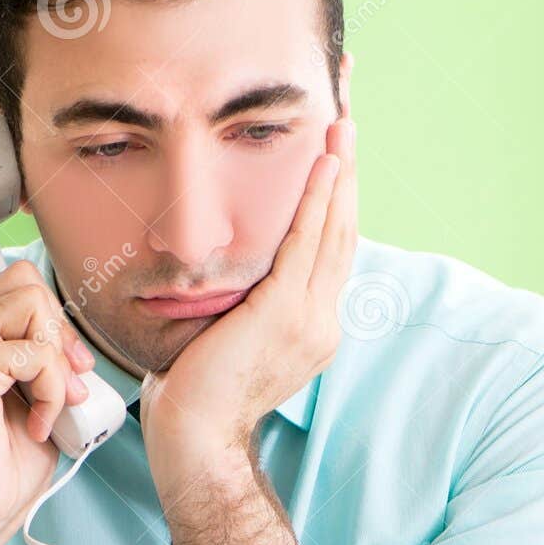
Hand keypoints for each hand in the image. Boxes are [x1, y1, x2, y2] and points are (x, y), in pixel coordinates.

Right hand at [0, 179, 98, 544]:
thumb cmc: (6, 466)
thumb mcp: (36, 399)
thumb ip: (43, 359)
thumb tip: (73, 347)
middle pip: (22, 278)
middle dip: (60, 329)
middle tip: (67, 383)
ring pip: (33, 306)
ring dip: (59, 362)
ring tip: (51, 405)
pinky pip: (36, 351)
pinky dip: (52, 390)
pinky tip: (37, 422)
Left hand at [140, 110, 357, 482]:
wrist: (195, 439)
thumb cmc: (195, 393)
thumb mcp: (228, 336)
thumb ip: (243, 300)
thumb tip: (228, 270)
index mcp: (312, 324)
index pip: (332, 245)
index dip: (339, 192)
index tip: (338, 146)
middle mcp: (322, 320)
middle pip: (345, 226)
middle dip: (348, 164)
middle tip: (347, 105)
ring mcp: (310, 319)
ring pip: (334, 229)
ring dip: (340, 169)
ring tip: (343, 118)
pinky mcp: (285, 314)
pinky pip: (307, 244)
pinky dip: (318, 201)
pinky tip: (325, 163)